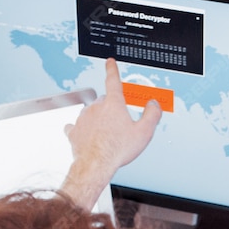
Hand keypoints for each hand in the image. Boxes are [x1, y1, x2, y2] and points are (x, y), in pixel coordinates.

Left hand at [60, 58, 160, 207]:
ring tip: (106, 138)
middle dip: (112, 110)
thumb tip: (154, 104)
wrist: (96, 165)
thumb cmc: (118, 150)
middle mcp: (96, 106)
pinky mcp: (73, 130)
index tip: (110, 62)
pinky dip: (82, 130)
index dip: (112, 70)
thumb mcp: (144, 132)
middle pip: (105, 101)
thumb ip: (152, 114)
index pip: (113, 80)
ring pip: (92, 114)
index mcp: (113, 103)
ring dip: (98, 121)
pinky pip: (77, 126)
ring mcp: (83, 118)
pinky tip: (87, 137)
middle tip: (120, 127)